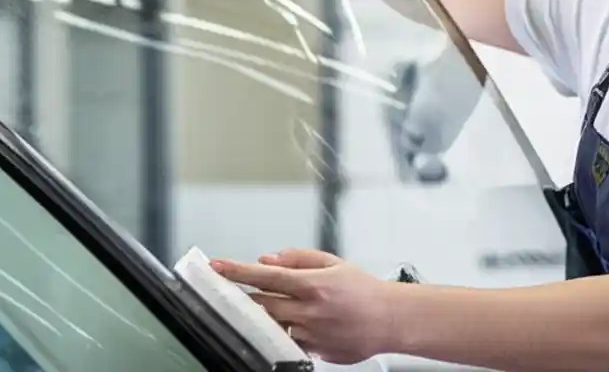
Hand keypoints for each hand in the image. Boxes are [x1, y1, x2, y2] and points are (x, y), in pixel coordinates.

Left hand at [210, 248, 394, 364]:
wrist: (391, 320)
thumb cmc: (364, 290)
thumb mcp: (333, 263)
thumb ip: (298, 258)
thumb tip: (267, 260)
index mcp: (313, 284)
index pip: (265, 276)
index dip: (237, 271)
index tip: (217, 266)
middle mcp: (310, 310)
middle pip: (261, 304)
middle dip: (242, 295)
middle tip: (227, 288)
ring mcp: (312, 334)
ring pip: (271, 325)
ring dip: (260, 315)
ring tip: (256, 306)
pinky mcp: (316, 352)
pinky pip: (288, 342)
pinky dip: (281, 331)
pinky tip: (285, 324)